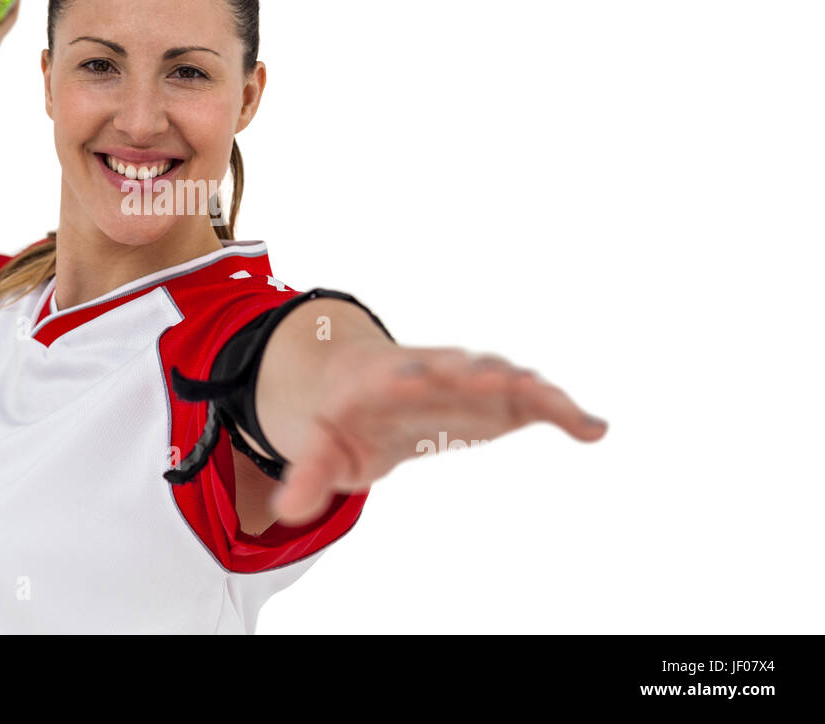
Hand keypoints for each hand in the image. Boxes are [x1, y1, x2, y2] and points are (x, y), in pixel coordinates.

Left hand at [269, 345, 608, 524]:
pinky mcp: (498, 398)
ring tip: (561, 407)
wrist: (368, 385)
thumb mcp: (321, 447)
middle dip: (478, 372)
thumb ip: (307, 475)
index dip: (410, 378)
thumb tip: (284, 512)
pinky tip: (595, 430)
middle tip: (504, 379)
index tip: (423, 380)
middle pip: (456, 367)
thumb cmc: (344, 418)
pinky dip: (563, 411)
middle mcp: (432, 371)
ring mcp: (468, 380)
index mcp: (382, 381)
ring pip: (502, 377)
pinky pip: (533, 400)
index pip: (396, 375)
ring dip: (529, 389)